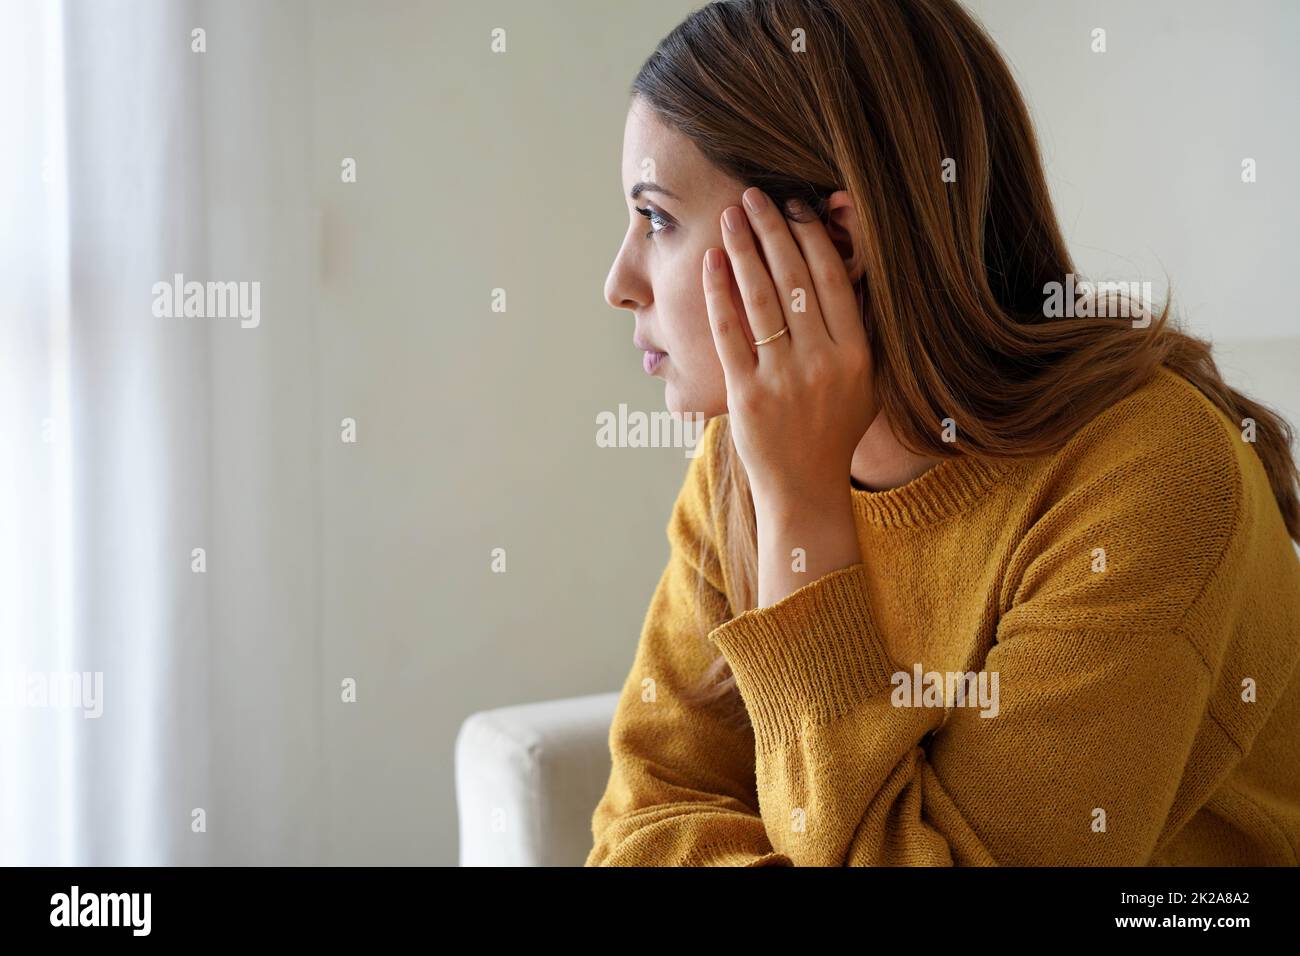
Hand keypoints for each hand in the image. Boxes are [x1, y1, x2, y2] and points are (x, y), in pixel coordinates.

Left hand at [703, 187, 876, 505]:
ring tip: (729, 216)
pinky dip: (718, 295)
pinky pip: (730, 334)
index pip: (832, 279)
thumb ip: (859, 328)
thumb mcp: (866, 380)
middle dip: (771, 230)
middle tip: (753, 195)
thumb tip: (847, 264)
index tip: (794, 204)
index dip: (811, 236)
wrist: (805, 487)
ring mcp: (783, 380)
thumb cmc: (834, 427)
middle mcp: (822, 363)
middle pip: (795, 280)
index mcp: (856, 354)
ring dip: (743, 251)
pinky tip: (711, 263)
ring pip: (761, 300)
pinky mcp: (747, 396)